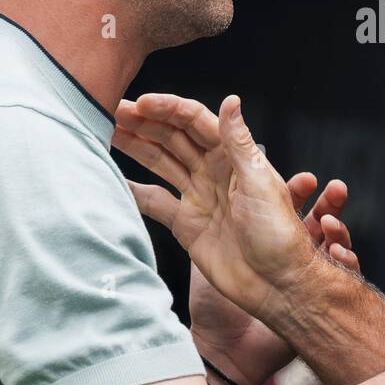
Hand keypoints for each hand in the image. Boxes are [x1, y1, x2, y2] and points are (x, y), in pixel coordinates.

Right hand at [112, 92, 354, 318]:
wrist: (277, 284)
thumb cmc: (278, 234)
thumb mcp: (261, 184)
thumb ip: (239, 144)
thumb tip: (231, 100)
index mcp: (232, 157)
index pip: (195, 122)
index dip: (168, 109)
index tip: (141, 104)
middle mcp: (213, 171)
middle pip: (173, 138)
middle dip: (144, 122)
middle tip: (111, 110)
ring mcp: (198, 196)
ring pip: (160, 162)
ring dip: (135, 146)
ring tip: (105, 131)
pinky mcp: (186, 223)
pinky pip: (155, 201)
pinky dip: (134, 190)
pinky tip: (113, 179)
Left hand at [183, 172, 359, 384]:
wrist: (226, 350)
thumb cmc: (212, 307)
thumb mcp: (201, 251)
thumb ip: (200, 219)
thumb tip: (191, 185)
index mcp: (265, 239)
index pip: (288, 205)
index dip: (299, 191)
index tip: (306, 180)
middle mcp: (289, 254)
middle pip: (318, 218)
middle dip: (330, 203)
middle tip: (336, 190)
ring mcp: (306, 275)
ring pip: (334, 242)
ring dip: (340, 227)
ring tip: (333, 224)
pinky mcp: (319, 296)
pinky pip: (344, 275)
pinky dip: (347, 260)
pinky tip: (339, 254)